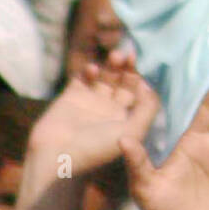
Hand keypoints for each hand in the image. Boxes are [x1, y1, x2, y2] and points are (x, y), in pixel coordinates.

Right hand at [28, 50, 159, 175]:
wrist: (57, 154)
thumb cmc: (98, 146)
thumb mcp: (133, 131)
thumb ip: (148, 110)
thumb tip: (150, 87)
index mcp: (126, 119)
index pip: (138, 93)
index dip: (140, 79)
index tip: (141, 68)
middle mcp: (110, 109)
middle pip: (122, 82)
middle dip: (126, 68)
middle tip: (128, 55)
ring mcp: (91, 101)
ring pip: (105, 77)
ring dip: (110, 66)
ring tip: (114, 57)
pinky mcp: (72, 95)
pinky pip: (83, 78)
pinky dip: (88, 71)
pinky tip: (92, 70)